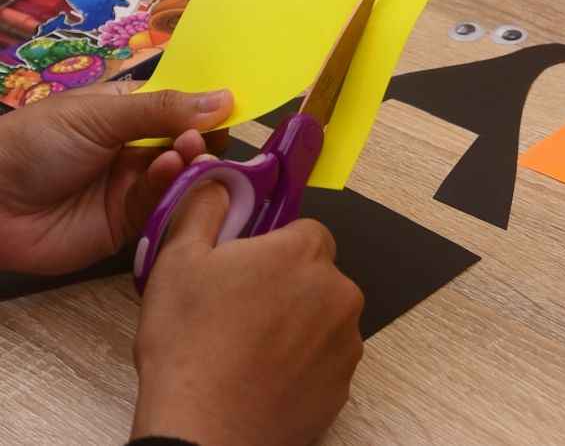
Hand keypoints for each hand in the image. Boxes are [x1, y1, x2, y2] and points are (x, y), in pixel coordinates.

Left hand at [0, 82, 232, 273]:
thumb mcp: (100, 114)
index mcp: (130, 111)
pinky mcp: (134, 221)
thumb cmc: (34, 144)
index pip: (183, 104)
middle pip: (193, 141)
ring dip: (193, 161)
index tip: (237, 103)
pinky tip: (168, 170)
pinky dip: (172, 186)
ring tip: (192, 151)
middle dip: (206, 136)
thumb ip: (163, 109)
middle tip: (208, 135)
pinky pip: (165, 203)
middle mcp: (139, 146)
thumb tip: (226, 98)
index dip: (209, 104)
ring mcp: (137, 184)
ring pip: (185, 174)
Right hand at [131, 182, 363, 444]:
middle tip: (241, 309)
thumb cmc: (191, 350)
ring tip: (248, 347)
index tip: (251, 264)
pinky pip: (327, 359)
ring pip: (324, 317)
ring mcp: (346, 340)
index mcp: (302, 254)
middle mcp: (336, 291)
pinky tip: (265, 375)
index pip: (307, 231)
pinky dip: (304, 363)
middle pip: (318, 274)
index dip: (276, 247)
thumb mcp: (177, 261)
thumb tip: (218, 185)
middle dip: (287, 285)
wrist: (206, 429)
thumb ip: (204, 210)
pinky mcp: (344, 382)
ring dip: (298, 324)